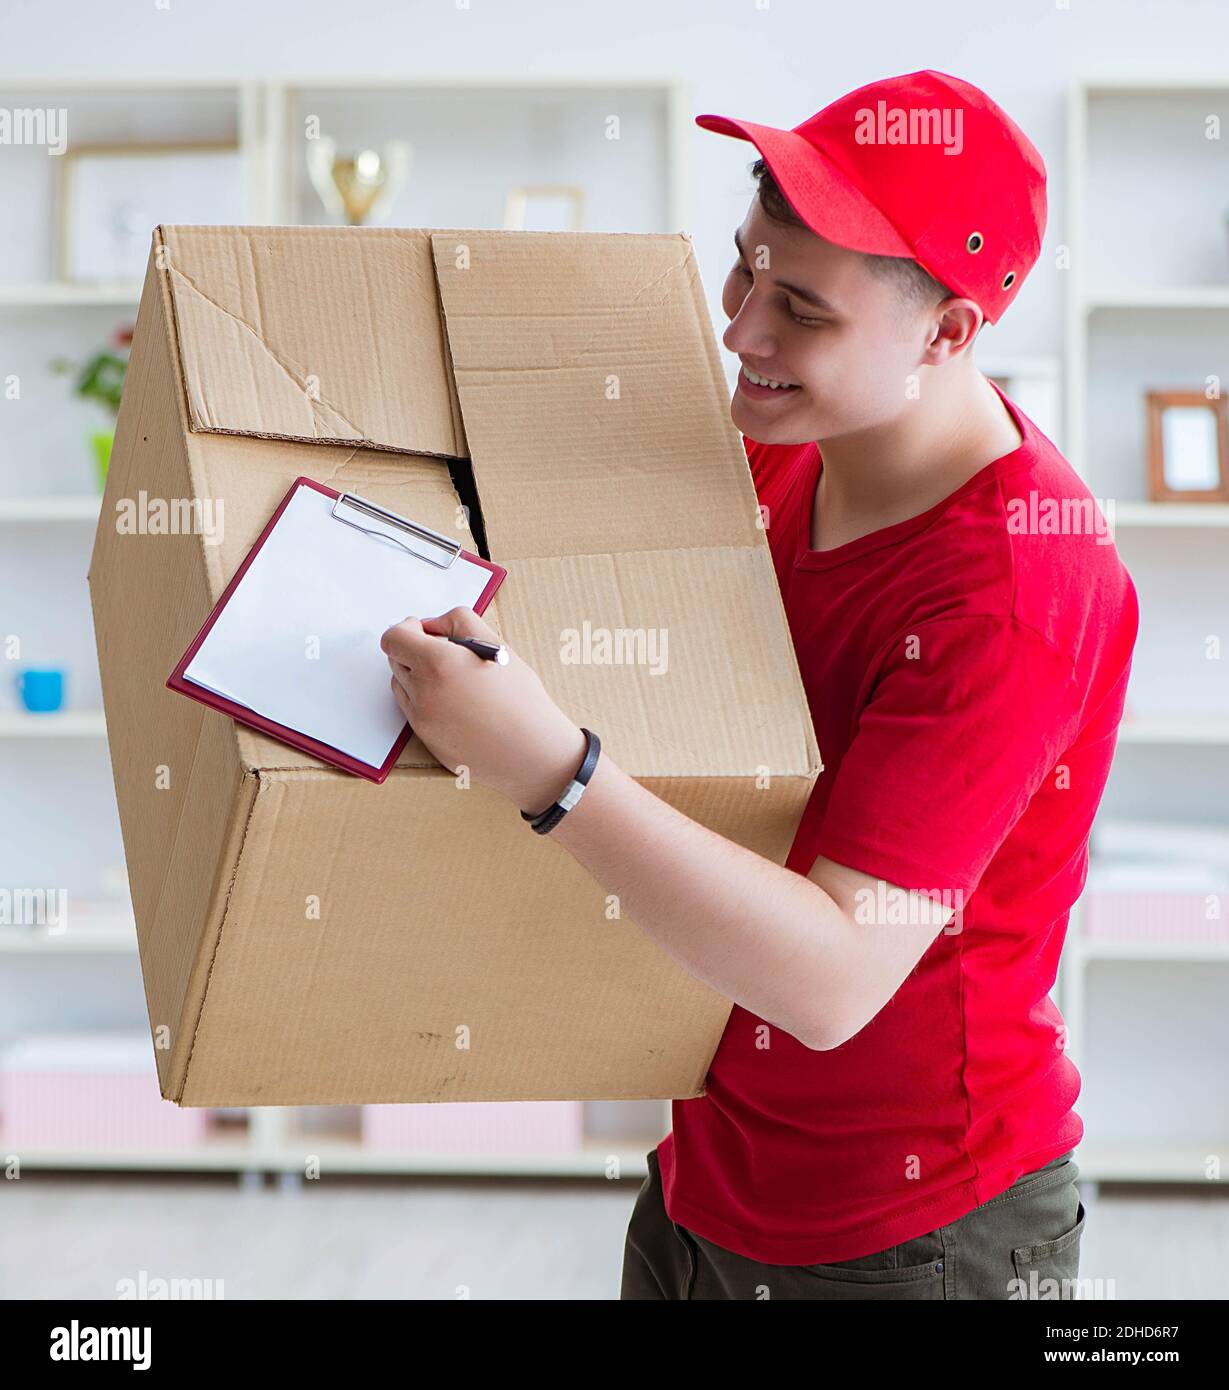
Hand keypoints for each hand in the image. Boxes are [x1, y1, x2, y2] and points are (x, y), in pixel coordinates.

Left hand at [381, 606, 588, 815]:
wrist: (531, 753)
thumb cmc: (521, 701)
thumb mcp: (496, 645)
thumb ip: (458, 622)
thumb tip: (431, 625)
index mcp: (438, 663)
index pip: (394, 638)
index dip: (406, 629)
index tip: (422, 630)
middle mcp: (423, 691)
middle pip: (395, 660)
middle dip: (413, 650)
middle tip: (442, 653)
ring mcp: (421, 719)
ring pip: (401, 685)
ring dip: (416, 675)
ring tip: (453, 680)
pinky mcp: (426, 739)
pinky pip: (412, 710)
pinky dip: (425, 700)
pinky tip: (455, 703)